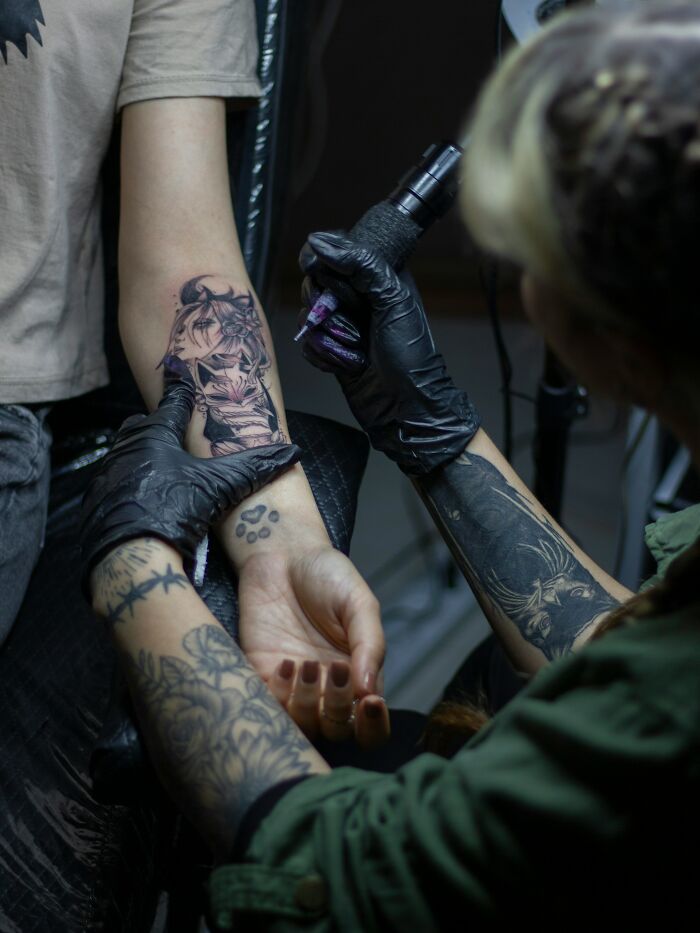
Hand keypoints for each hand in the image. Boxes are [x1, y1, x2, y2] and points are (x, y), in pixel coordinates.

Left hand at [80, 355, 300, 593]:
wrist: (131, 554)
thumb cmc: (176, 509)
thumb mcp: (220, 487)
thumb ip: (253, 469)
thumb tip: (292, 453)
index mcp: (155, 436)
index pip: (172, 405)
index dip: (181, 394)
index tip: (182, 381)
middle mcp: (126, 449)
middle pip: (140, 427)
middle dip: (156, 426)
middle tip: (173, 432)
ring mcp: (107, 477)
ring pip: (125, 457)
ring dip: (142, 459)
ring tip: (162, 469)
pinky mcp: (96, 504)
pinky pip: (115, 487)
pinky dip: (129, 488)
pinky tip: (144, 500)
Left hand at [237, 546, 388, 747]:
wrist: (282, 554)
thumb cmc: (328, 576)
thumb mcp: (359, 603)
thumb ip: (370, 644)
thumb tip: (371, 692)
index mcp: (359, 677)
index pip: (372, 726)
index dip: (374, 727)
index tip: (370, 702)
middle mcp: (328, 690)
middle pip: (338, 731)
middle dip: (339, 708)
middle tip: (334, 668)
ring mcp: (294, 687)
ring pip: (303, 726)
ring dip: (308, 703)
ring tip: (307, 663)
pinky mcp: (260, 676)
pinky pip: (267, 707)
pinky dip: (277, 694)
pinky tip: (283, 663)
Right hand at [298, 231, 479, 474]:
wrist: (407, 410)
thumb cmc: (411, 357)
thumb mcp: (393, 300)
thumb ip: (360, 264)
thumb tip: (319, 241)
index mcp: (377, 277)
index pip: (334, 251)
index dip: (322, 262)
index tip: (319, 272)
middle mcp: (358, 298)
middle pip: (314, 283)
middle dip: (329, 310)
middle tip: (357, 328)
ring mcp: (343, 325)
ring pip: (307, 316)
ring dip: (329, 338)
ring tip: (356, 353)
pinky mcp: (332, 351)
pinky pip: (306, 343)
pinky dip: (323, 356)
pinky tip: (347, 367)